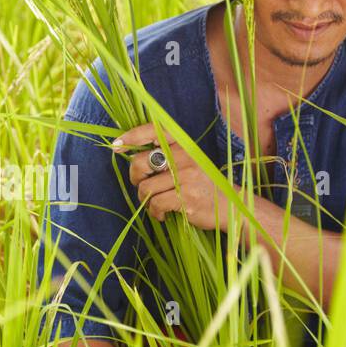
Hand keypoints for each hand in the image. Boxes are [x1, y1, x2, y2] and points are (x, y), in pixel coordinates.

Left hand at [114, 124, 233, 231]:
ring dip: (146, 201)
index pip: (154, 131)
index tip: (116, 145)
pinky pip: (156, 204)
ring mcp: (186, 177)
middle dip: (135, 178)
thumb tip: (132, 157)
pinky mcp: (186, 198)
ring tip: (157, 204)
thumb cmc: (203, 185)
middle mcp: (184, 157)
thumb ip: (167, 156)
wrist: (229, 206)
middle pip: (140, 163)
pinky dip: (155, 213)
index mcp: (184, 145)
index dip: (132, 136)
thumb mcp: (189, 162)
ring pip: (145, 188)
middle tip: (143, 186)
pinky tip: (164, 215)